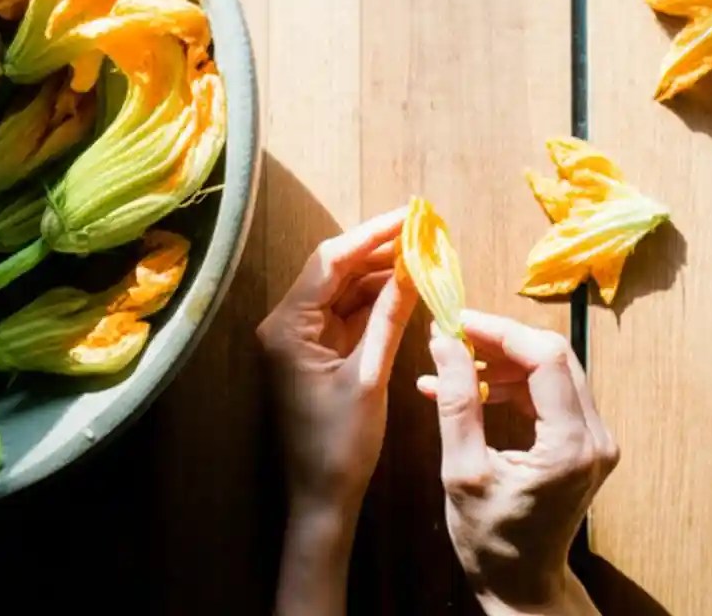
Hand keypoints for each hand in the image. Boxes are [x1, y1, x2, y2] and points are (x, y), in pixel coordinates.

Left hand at [258, 207, 416, 615]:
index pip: (332, 261)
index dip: (373, 234)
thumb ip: (390, 317)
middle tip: (425, 231)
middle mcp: (286, 324)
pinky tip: (409, 288)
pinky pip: (348, 313)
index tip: (411, 215)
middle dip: (380, 249)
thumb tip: (413, 268)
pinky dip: (378, 300)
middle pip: (336, 269)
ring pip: (344, 289)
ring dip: (382, 273)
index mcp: (287, 326)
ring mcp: (301, 337)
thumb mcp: (370, 376)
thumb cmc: (340, 444)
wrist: (322, 496)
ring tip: (424, 255)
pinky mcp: (317, 351)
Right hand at [421, 311, 618, 615]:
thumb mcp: (462, 471)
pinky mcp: (586, 442)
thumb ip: (456, 401)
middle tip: (454, 336)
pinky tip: (472, 387)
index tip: (458, 321)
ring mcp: (597, 439)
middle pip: (555, 357)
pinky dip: (513, 384)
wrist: (523, 584)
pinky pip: (551, 394)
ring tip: (453, 366)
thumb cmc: (491, 540)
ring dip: (503, 362)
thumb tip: (444, 341)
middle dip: (501, 340)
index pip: (546, 358)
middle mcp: (596, 437)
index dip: (501, 331)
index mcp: (570, 446)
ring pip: (554, 370)